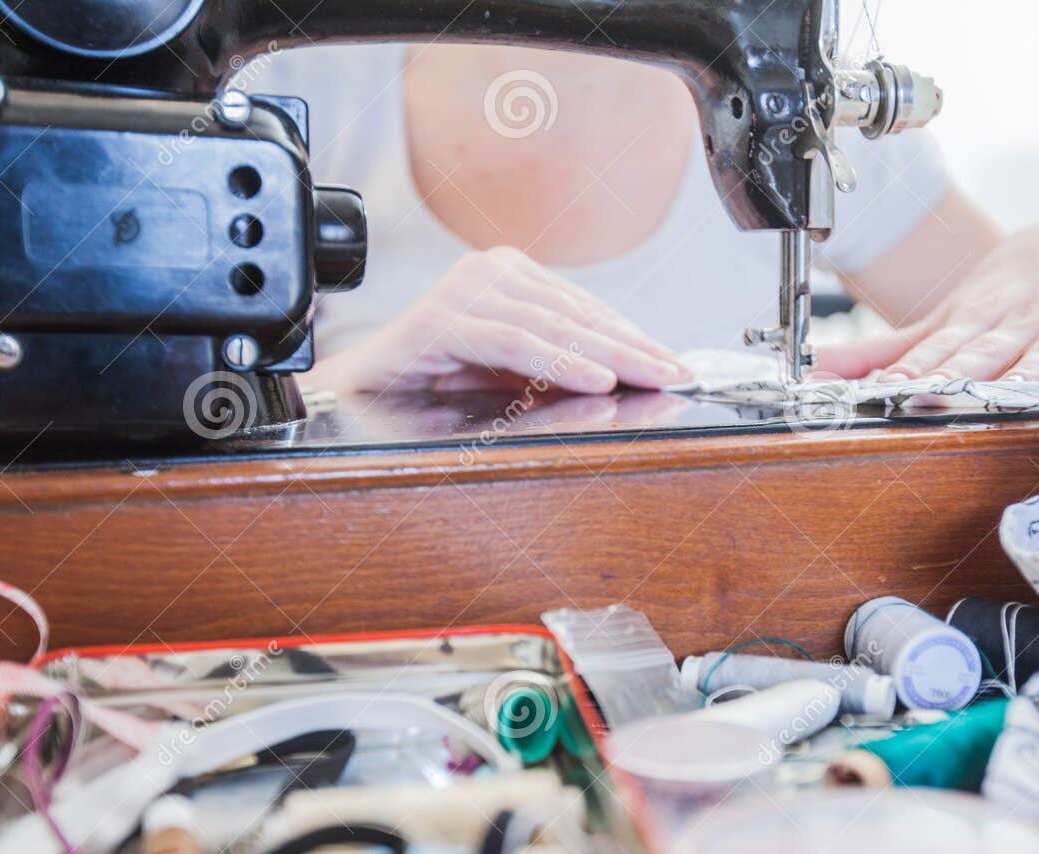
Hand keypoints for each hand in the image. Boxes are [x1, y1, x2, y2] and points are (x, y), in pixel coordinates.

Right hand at [305, 247, 690, 394]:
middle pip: (579, 316)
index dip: (635, 340)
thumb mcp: (514, 380)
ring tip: (649, 377)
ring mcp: (465, 290)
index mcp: (513, 280)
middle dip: (633, 349)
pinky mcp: (442, 320)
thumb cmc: (437, 387)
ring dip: (608, 357)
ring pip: (553, 326)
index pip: (589, 312)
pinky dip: (558, 361)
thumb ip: (562, 375)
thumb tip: (625, 384)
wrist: (361, 396)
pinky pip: (513, 342)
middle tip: (677, 374)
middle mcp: (491, 274)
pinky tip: (596, 377)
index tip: (676, 365)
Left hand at [818, 222, 1038, 384]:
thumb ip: (885, 352)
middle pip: (988, 351)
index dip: (913, 372)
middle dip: (963, 375)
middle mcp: (1019, 317)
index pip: (938, 350)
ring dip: (1032, 374)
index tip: (885, 394)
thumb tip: (816, 374)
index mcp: (972, 318)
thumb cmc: (1005, 298)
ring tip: (1014, 397)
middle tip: (936, 399)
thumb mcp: (944, 319)